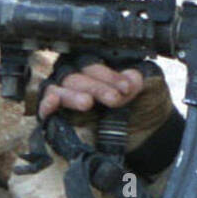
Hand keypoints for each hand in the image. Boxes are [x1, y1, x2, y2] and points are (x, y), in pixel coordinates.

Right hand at [39, 59, 174, 155]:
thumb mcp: (150, 88)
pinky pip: (45, 107)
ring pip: (59, 88)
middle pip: (76, 76)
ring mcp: (66, 97)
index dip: (109, 75)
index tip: (126, 88)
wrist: (149, 134)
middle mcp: (78, 78)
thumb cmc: (145, 105)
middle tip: (114, 99)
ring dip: (72, 95)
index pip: (94, 63)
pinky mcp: (58, 117)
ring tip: (87, 103)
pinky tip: (53, 103)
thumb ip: (140, 78)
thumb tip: (131, 77)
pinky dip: (46, 104)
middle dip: (96, 87)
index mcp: (97, 66)